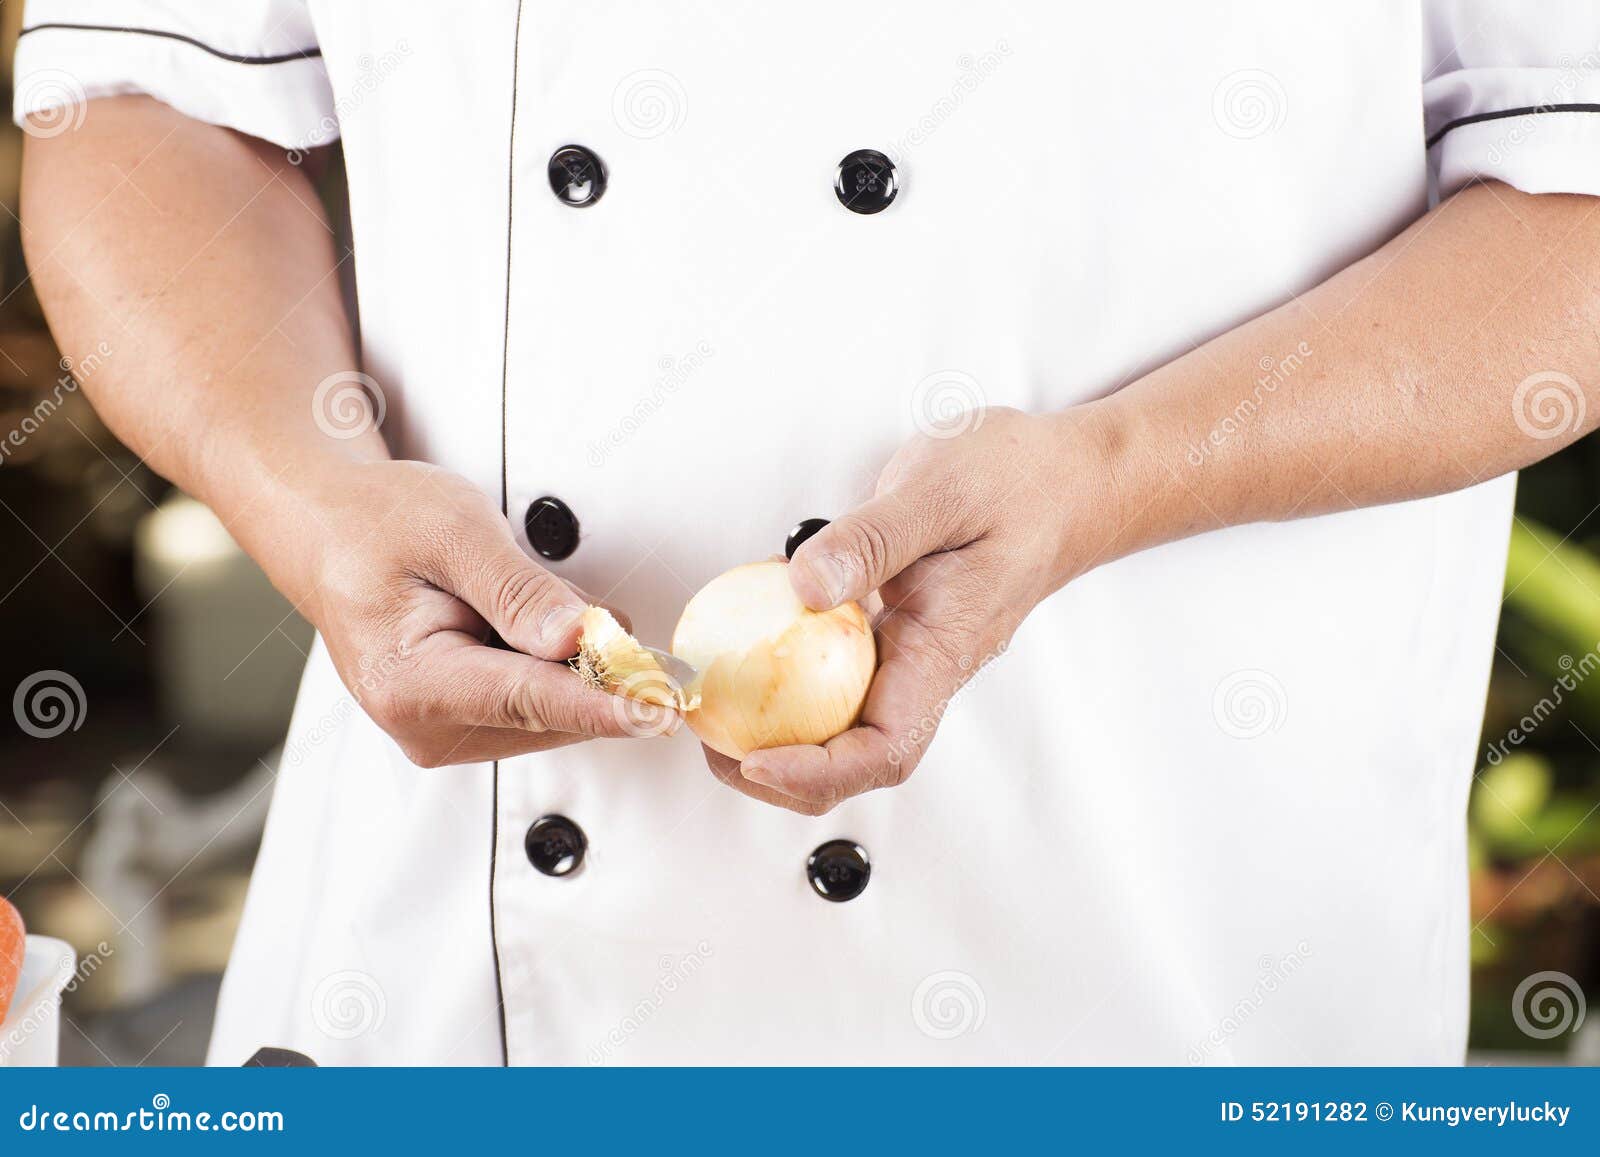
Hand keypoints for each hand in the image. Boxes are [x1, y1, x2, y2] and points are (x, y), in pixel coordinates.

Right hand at [288, 460, 677, 766]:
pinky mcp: (462, 727)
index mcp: (411, 684)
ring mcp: (443, 733)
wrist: (329, 528)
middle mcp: (424, 726)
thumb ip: (519, 591)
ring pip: (554, 712)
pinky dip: (552, 665)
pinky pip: (538, 705)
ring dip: (569, 660)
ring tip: (519, 599)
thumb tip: (578, 641)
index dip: (606, 705)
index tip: (662, 711)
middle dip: (591, 663)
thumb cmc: (378, 522)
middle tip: (581, 603)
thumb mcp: (454, 531)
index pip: (532, 701)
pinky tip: (522, 624)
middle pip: (553, 712)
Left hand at [700, 407, 1111, 812]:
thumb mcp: (941, 489)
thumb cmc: (1022, 483)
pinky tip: (752, 641)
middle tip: (711, 740)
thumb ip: (871, 539)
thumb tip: (804, 588)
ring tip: (718, 706)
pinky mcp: (898, 632)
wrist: (1066, 479)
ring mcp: (913, 655)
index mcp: (945, 650)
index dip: (817, 771)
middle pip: (856, 757)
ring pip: (845, 722)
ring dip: (781, 732)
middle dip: (781, 773)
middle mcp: (928, 667)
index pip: (885, 747)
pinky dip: (790, 673)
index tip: (756, 760)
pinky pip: (840, 671)